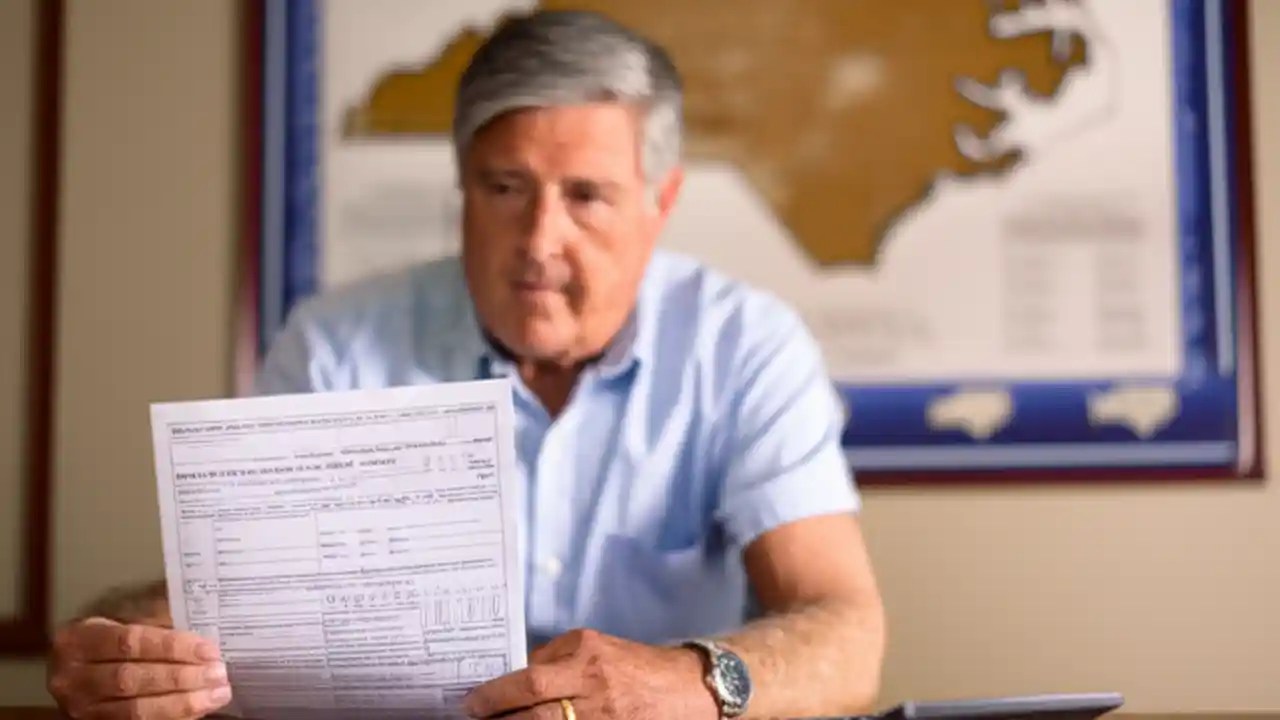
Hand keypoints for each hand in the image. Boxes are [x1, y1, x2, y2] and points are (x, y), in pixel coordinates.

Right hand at [46, 617, 231, 718]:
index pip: (130, 642)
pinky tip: (199, 708)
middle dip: (181, 677)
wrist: (83, 670)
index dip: (172, 647)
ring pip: (136, 710)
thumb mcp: (125, 621)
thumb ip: (157, 622)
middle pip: (131, 678)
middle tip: (218, 672)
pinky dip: (173, 716)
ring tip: (217, 692)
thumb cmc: (112, 640)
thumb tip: (204, 626)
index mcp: (78, 640)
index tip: (208, 649)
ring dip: (183, 702)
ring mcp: (82, 708)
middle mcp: (72, 677)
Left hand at [462, 628, 717, 718]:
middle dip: (500, 716)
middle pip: (534, 706)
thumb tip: (517, 674)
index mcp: (587, 653)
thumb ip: (558, 658)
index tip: (471, 704)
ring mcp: (604, 714)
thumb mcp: (598, 648)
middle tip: (475, 719)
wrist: (690, 688)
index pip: (530, 678)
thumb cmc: (638, 665)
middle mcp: (595, 683)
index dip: (495, 695)